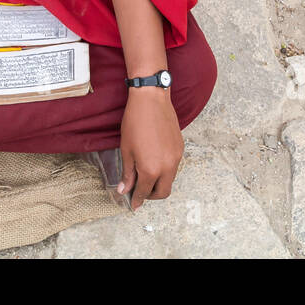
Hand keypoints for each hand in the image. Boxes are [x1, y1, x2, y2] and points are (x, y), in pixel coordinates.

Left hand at [116, 87, 183, 210]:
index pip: (145, 192)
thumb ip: (128, 173)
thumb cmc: (135, 122)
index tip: (133, 204)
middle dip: (151, 195)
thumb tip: (124, 190)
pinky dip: (165, 170)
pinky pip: (174, 166)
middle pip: (163, 192)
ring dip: (159, 182)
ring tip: (145, 174)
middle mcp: (167, 166)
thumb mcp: (126, 150)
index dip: (137, 199)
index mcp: (151, 169)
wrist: (151, 100)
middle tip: (140, 190)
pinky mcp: (180, 148)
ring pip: (170, 179)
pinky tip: (154, 160)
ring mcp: (176, 157)